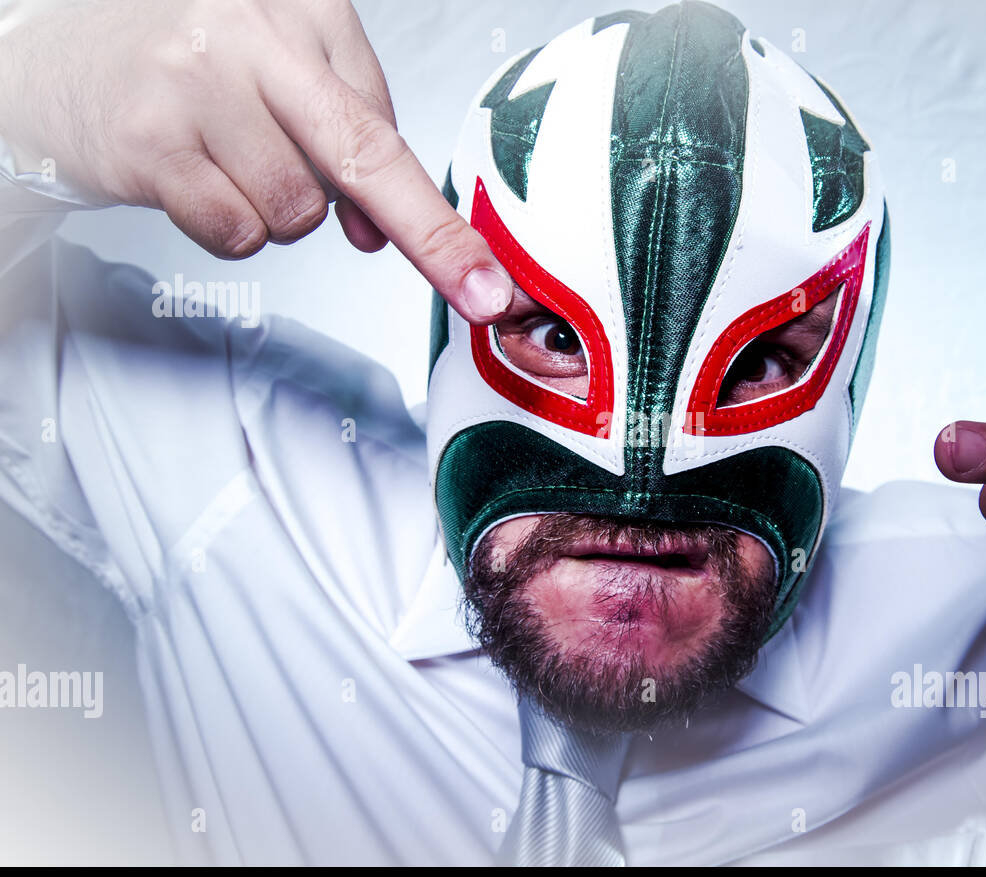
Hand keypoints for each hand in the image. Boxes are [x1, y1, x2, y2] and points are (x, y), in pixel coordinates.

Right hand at [0, 0, 511, 320]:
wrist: (54, 61)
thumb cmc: (182, 65)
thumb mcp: (276, 72)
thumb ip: (341, 133)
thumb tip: (381, 229)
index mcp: (301, 9)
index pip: (385, 120)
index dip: (433, 209)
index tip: (481, 268)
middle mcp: (252, 32)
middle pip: (363, 155)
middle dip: (430, 236)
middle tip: (475, 290)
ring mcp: (197, 83)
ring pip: (295, 210)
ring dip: (274, 212)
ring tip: (225, 161)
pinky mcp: (150, 140)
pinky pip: (234, 231)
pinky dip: (226, 226)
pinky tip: (193, 179)